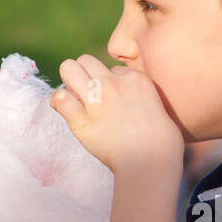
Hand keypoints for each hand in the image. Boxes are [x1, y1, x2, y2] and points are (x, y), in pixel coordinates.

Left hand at [51, 55, 183, 173]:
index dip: (110, 84)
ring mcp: (96, 100)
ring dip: (69, 82)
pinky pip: (60, 98)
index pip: (112, 69)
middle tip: (88, 94)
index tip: (114, 101)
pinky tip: (65, 111)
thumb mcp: (158, 106)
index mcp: (135, 78)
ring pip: (68, 68)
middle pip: (86, 60)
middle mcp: (113, 83)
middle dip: (84, 74)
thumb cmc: (162, 142)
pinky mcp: (82, 120)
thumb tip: (130, 100)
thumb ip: (142, 96)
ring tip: (75, 98)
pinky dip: (59, 103)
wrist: (152, 162)